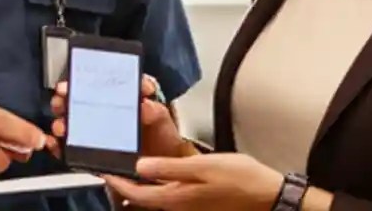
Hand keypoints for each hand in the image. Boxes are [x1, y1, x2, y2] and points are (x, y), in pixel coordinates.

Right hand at [49, 75, 192, 159]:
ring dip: (61, 119)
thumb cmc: (162, 140)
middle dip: (68, 93)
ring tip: (62, 124)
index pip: (105, 80)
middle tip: (64, 93)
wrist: (161, 170)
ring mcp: (95, 129)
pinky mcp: (89, 150)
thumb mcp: (162, 122)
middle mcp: (105, 109)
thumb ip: (156, 112)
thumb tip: (146, 105)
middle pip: (79, 96)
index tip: (82, 77)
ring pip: (70, 120)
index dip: (91, 76)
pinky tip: (56, 143)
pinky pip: (69, 146)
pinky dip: (59, 145)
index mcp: (123, 97)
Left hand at [104, 154, 285, 210]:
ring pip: (155, 200)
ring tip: (128, 171)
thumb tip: (139, 165)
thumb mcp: (203, 166)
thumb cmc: (240, 179)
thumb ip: (169, 167)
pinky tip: (158, 175)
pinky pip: (169, 198)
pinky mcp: (198, 205)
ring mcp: (189, 208)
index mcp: (176, 198)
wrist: (269, 197)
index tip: (102, 171)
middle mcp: (179, 207)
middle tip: (111, 170)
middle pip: (143, 200)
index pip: (136, 194)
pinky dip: (157, 188)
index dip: (117, 183)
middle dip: (124, 188)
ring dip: (140, 189)